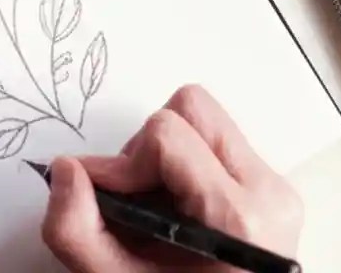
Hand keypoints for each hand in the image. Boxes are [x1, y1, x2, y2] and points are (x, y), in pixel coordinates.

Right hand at [42, 85, 303, 271]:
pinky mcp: (270, 189)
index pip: (167, 134)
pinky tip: (175, 216)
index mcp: (239, 216)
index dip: (122, 163)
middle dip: (146, 149)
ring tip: (155, 214)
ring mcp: (275, 188)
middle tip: (134, 202)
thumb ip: (75, 231)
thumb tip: (65, 168)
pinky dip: (182, 169)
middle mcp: (269, 191)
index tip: (107, 202)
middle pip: (191, 109)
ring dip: (163, 157)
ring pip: (203, 121)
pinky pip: (215, 146)